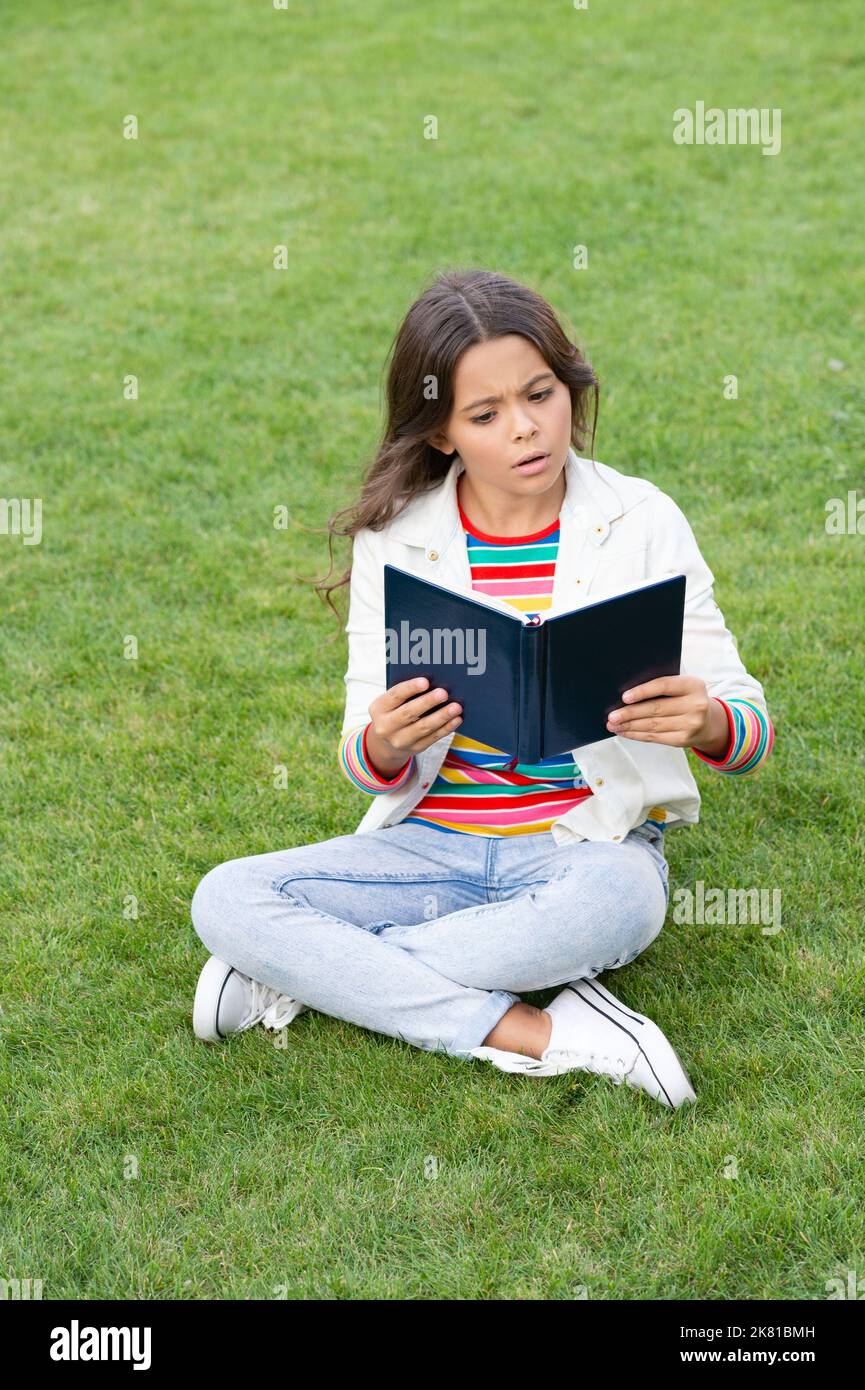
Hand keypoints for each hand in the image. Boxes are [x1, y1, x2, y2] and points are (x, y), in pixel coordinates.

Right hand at [367, 677, 462, 769]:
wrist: (386, 743)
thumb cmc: (394, 713)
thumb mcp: (390, 703)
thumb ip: (406, 694)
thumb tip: (434, 683)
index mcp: (378, 708)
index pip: (394, 696)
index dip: (410, 688)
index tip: (425, 681)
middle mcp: (386, 726)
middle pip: (408, 713)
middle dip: (427, 702)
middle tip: (444, 693)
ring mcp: (400, 740)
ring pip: (423, 727)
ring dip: (441, 716)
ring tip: (456, 707)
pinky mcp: (415, 748)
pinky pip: (433, 738)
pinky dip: (446, 728)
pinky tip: (456, 719)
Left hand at [606, 675, 728, 754]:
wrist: (708, 722)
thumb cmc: (686, 699)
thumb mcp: (682, 687)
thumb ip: (662, 686)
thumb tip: (627, 695)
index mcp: (693, 685)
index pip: (664, 686)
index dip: (643, 691)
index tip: (624, 697)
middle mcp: (696, 705)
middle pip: (656, 709)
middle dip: (630, 713)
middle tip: (612, 715)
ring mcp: (691, 724)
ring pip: (653, 725)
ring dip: (629, 726)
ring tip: (613, 724)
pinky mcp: (683, 740)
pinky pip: (655, 737)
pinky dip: (636, 735)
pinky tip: (625, 732)